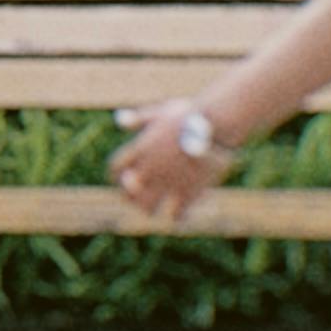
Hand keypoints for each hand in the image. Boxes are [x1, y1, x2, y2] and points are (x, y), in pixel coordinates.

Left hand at [110, 99, 234, 221]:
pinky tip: (182, 215)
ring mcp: (167, 182)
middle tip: (138, 199)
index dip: (116, 175)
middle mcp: (148, 168)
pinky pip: (177, 215)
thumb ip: (138, 119)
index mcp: (139, 149)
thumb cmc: (189, 114)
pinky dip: (178, 217)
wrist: (215, 123)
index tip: (123, 178)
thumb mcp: (159, 113)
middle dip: (130, 197)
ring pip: (147, 207)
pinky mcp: (188, 192)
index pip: (115, 168)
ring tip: (155, 210)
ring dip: (149, 209)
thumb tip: (120, 119)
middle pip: (128, 193)